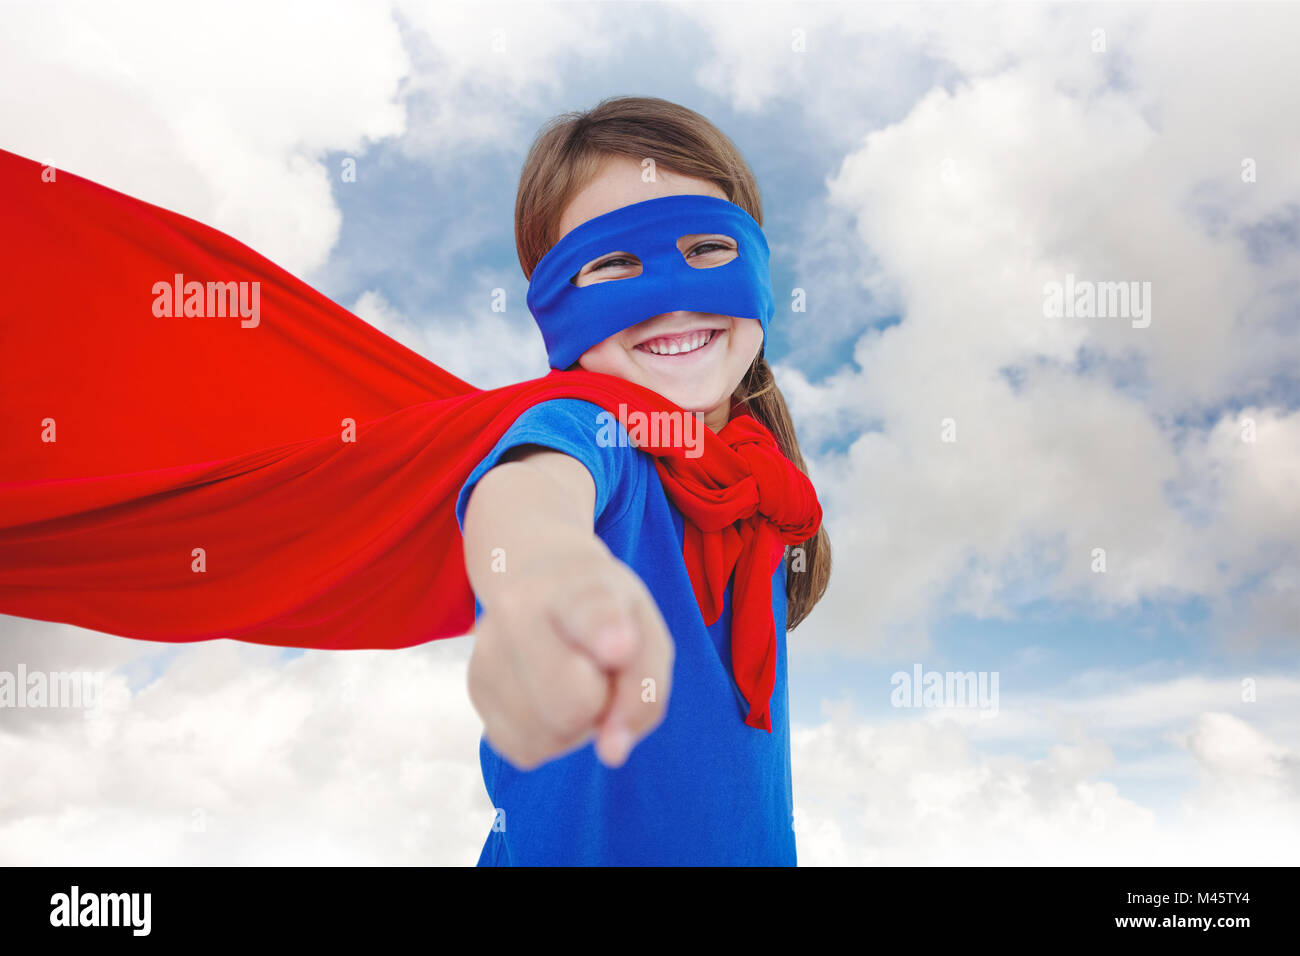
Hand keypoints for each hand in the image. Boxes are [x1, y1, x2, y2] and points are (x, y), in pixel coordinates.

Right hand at [467, 541, 674, 770]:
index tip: (620, 646)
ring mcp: (487, 652)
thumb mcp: (646, 635)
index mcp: (573, 588)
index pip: (590, 613)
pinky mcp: (475, 694)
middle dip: (600, 703)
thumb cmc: (605, 618)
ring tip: (571, 678)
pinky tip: (547, 698)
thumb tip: (612, 753)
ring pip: (549, 734)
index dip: (604, 633)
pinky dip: (550, 737)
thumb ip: (644, 690)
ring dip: (575, 723)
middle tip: (597, 671)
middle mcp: (517, 612)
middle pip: (571, 701)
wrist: (541, 589)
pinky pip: (528, 750)